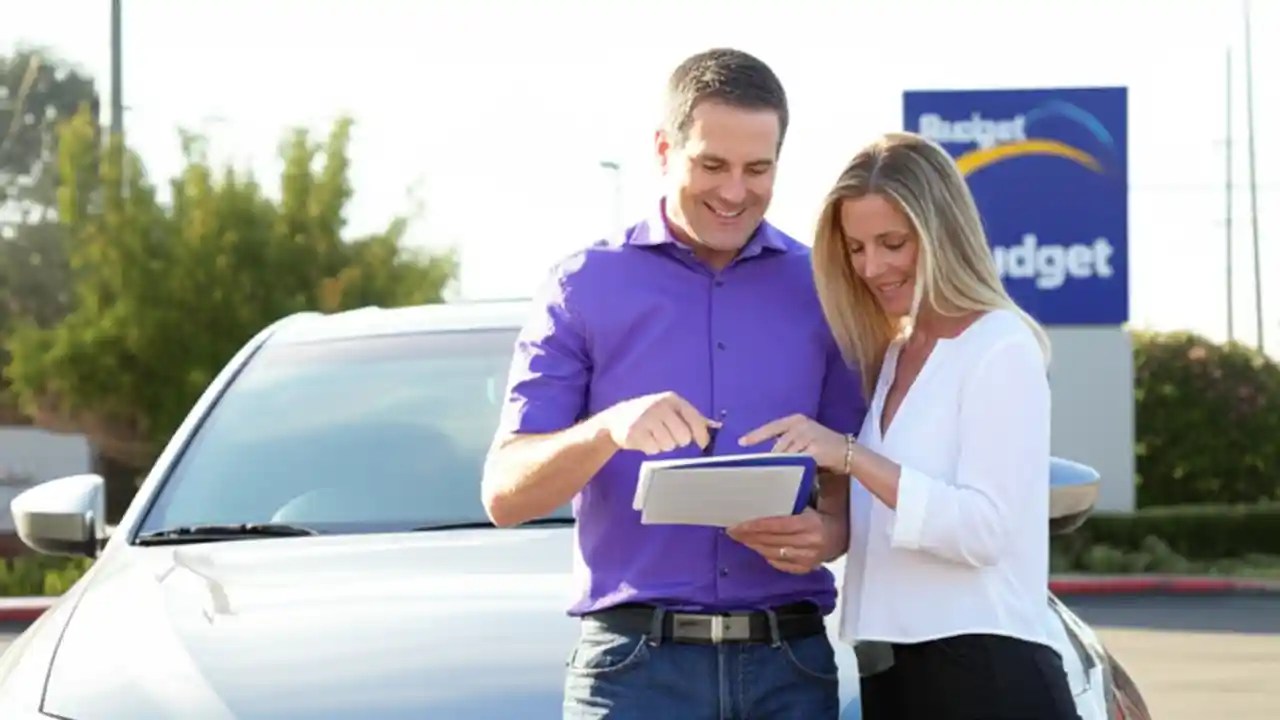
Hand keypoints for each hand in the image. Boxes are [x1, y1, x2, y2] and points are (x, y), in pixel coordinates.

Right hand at [600, 391, 718, 454]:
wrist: (615, 419)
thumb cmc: (649, 415)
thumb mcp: (669, 410)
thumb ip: (691, 417)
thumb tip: (715, 427)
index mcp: (671, 400)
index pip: (694, 419)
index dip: (701, 434)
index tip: (703, 444)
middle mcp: (659, 406)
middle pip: (683, 437)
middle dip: (677, 440)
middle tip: (667, 434)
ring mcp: (646, 418)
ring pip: (668, 445)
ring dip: (663, 445)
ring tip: (653, 435)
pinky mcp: (634, 432)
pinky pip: (654, 449)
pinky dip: (651, 448)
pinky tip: (644, 439)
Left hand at [727, 508, 828, 573]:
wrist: (839, 537)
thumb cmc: (817, 518)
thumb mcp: (806, 508)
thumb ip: (787, 507)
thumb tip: (758, 501)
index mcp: (810, 524)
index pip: (776, 525)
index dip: (755, 526)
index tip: (738, 525)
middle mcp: (809, 544)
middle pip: (771, 541)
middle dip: (749, 536)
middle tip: (733, 531)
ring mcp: (807, 559)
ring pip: (772, 553)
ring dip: (754, 546)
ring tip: (741, 539)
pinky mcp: (804, 569)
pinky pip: (779, 564)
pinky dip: (765, 555)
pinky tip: (756, 548)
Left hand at [738, 414, 848, 472]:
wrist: (848, 452)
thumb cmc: (824, 446)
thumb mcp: (804, 437)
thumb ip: (787, 442)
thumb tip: (767, 455)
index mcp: (796, 419)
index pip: (771, 427)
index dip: (756, 435)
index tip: (741, 442)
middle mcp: (800, 425)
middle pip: (778, 447)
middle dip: (772, 460)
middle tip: (765, 469)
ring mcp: (808, 436)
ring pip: (786, 456)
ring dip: (784, 466)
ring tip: (783, 473)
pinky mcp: (814, 450)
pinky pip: (798, 462)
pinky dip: (794, 469)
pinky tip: (794, 473)